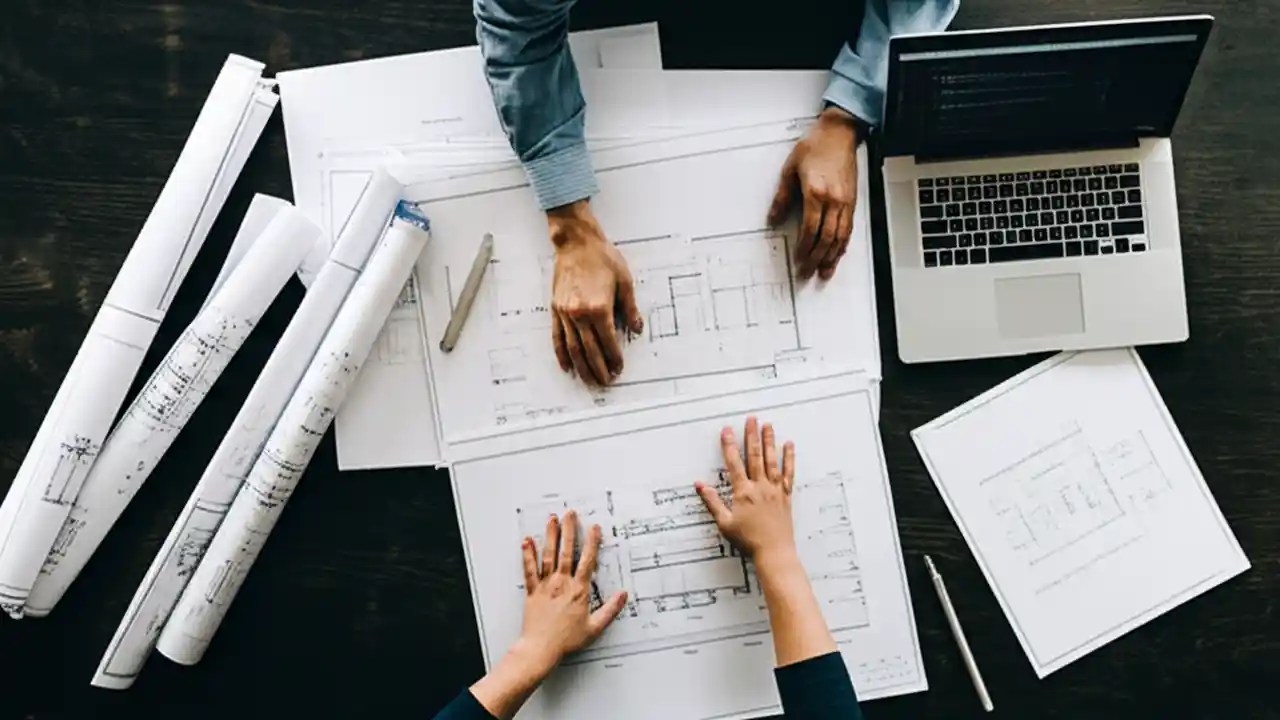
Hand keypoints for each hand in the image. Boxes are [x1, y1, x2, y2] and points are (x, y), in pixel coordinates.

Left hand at [518, 511, 627, 663]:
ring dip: (550, 536)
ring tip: (552, 520)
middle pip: (567, 551)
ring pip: (548, 555)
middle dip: (569, 530)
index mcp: (578, 590)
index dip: (592, 542)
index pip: (587, 561)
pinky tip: (527, 541)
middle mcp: (561, 583)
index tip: (594, 528)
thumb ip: (610, 609)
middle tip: (571, 514)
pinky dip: (527, 554)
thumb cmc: (566, 640)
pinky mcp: (532, 591)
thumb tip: (622, 595)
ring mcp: (545, 585)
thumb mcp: (594, 627)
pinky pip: (529, 569)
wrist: (540, 648)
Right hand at [548, 200, 643, 385]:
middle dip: (598, 369)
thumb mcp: (625, 281)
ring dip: (582, 367)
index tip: (619, 369)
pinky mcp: (555, 309)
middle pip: (590, 351)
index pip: (608, 342)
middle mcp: (580, 314)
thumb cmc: (602, 257)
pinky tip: (567, 366)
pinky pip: (557, 337)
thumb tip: (637, 329)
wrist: (576, 242)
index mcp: (599, 308)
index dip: (614, 358)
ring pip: (573, 348)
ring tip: (589, 380)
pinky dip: (561, 354)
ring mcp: (565, 313)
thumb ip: (630, 309)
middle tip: (605, 382)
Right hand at [696, 418, 834, 666]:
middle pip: (754, 456)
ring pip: (771, 460)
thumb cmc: (748, 540)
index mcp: (743, 492)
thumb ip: (712, 502)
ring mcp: (775, 490)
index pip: (734, 463)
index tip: (726, 430)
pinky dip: (789, 458)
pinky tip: (789, 445)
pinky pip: (788, 473)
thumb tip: (699, 485)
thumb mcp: (724, 522)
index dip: (729, 445)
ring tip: (768, 425)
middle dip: (751, 436)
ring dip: (769, 441)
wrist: (774, 552)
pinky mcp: (786, 496)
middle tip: (751, 419)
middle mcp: (760, 487)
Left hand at [768, 106, 859, 280]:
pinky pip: (849, 228)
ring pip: (840, 237)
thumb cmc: (815, 145)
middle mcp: (833, 200)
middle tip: (808, 272)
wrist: (838, 132)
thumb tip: (773, 217)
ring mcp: (845, 201)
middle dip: (816, 258)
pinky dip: (843, 244)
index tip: (798, 260)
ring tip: (825, 271)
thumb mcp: (789, 169)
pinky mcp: (852, 200)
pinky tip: (838, 253)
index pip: (810, 229)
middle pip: (826, 238)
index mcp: (816, 193)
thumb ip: (782, 197)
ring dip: (832, 257)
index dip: (804, 248)